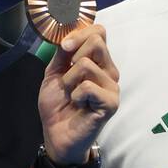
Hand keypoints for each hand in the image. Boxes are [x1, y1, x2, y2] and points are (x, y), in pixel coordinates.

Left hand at [38, 24, 119, 164]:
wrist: (56, 134)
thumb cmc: (58, 106)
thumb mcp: (54, 73)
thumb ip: (62, 53)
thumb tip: (67, 34)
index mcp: (98, 62)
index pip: (98, 32)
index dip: (79, 34)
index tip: (64, 47)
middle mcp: (108, 71)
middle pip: (97, 41)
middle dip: (73, 54)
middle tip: (66, 75)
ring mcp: (112, 87)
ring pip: (87, 64)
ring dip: (69, 80)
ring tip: (71, 95)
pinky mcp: (111, 103)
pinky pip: (88, 86)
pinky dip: (76, 95)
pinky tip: (79, 104)